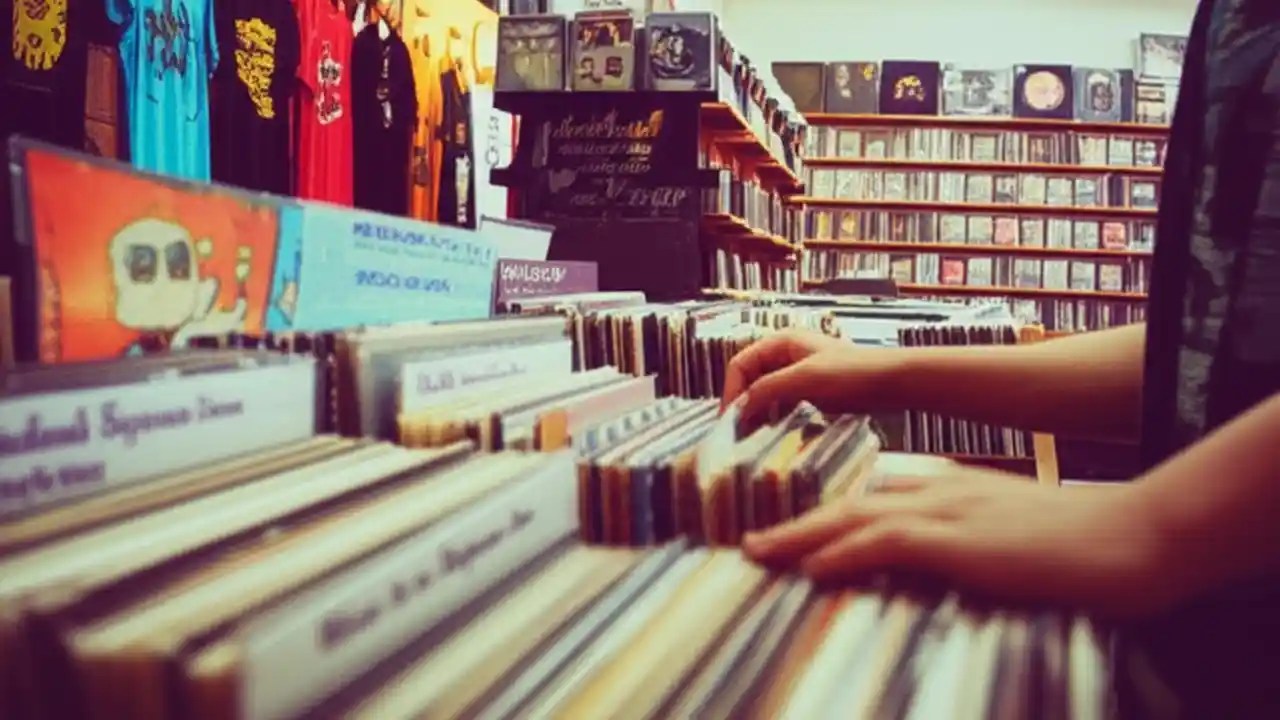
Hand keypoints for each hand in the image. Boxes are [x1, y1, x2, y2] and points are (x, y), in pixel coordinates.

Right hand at [721, 331, 897, 429]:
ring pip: (765, 393)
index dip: (731, 391)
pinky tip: (774, 434)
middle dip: (741, 404)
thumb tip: (738, 408)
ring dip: (757, 413)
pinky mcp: (812, 392)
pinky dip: (774, 418)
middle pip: (750, 379)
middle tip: (736, 434)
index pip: (740, 365)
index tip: (729, 421)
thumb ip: (768, 389)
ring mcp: (800, 373)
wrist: (894, 382)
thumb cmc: (852, 372)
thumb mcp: (805, 379)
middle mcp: (786, 355)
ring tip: (752, 438)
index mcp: (781, 341)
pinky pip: (782, 404)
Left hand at [741, 472, 1173, 617]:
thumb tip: (929, 568)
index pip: (873, 501)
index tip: (791, 534)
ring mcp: (948, 512)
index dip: (827, 518)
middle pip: (850, 506)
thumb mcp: (1006, 541)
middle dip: (797, 524)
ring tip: (757, 552)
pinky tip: (812, 565)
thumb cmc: (1076, 546)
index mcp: (950, 491)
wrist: (1131, 539)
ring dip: (800, 536)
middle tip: (752, 541)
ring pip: (854, 519)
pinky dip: (844, 552)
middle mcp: (939, 493)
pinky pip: (887, 543)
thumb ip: (964, 545)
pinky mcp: (960, 539)